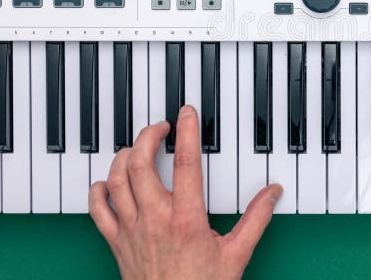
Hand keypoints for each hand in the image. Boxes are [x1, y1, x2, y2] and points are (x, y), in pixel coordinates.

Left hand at [89, 105, 281, 279]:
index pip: (185, 163)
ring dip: (124, 157)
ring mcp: (132, 231)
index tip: (185, 114)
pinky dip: (99, 190)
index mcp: (186, 219)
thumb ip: (256, 219)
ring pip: (117, 180)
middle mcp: (155, 220)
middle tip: (160, 128)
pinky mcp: (117, 244)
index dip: (186, 132)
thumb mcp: (236, 255)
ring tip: (136, 147)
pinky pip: (98, 211)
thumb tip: (272, 194)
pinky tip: (106, 181)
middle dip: (147, 136)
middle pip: (140, 163)